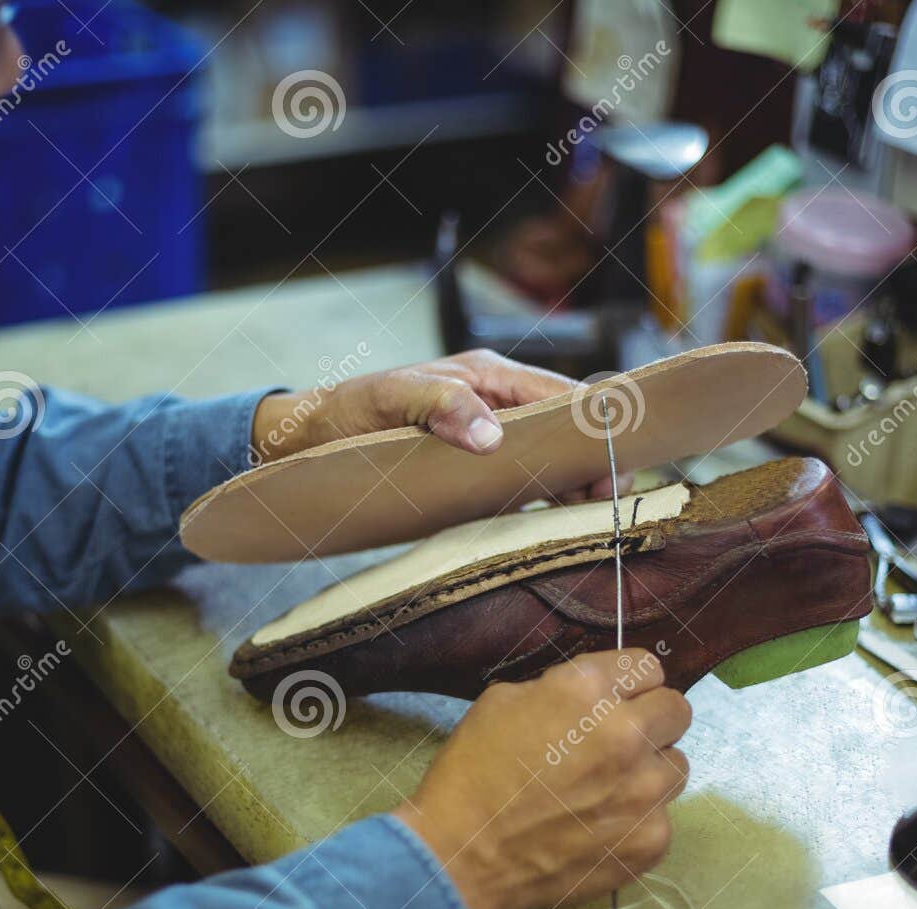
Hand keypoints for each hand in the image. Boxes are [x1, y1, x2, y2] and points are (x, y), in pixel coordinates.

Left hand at [250, 348, 629, 497]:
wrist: (307, 439)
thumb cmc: (348, 410)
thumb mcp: (393, 399)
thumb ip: (443, 408)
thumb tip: (495, 437)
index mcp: (487, 375)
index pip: (560, 395)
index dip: (590, 428)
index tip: (609, 466)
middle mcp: (495, 403)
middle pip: (563, 430)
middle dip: (591, 462)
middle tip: (607, 503)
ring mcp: (487, 437)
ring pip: (547, 460)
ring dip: (569, 486)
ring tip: (589, 519)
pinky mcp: (473, 470)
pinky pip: (519, 484)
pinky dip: (539, 502)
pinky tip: (551, 526)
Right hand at [393, 650, 691, 908]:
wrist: (462, 854)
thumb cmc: (473, 772)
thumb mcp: (504, 701)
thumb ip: (561, 688)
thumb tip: (597, 697)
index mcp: (587, 691)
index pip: (647, 667)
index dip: (630, 684)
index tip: (618, 700)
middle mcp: (627, 734)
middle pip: (677, 711)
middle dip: (651, 721)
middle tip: (619, 742)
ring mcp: (645, 792)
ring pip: (676, 766)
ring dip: (649, 772)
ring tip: (608, 791)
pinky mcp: (650, 840)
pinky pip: (662, 817)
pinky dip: (638, 821)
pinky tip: (599, 829)